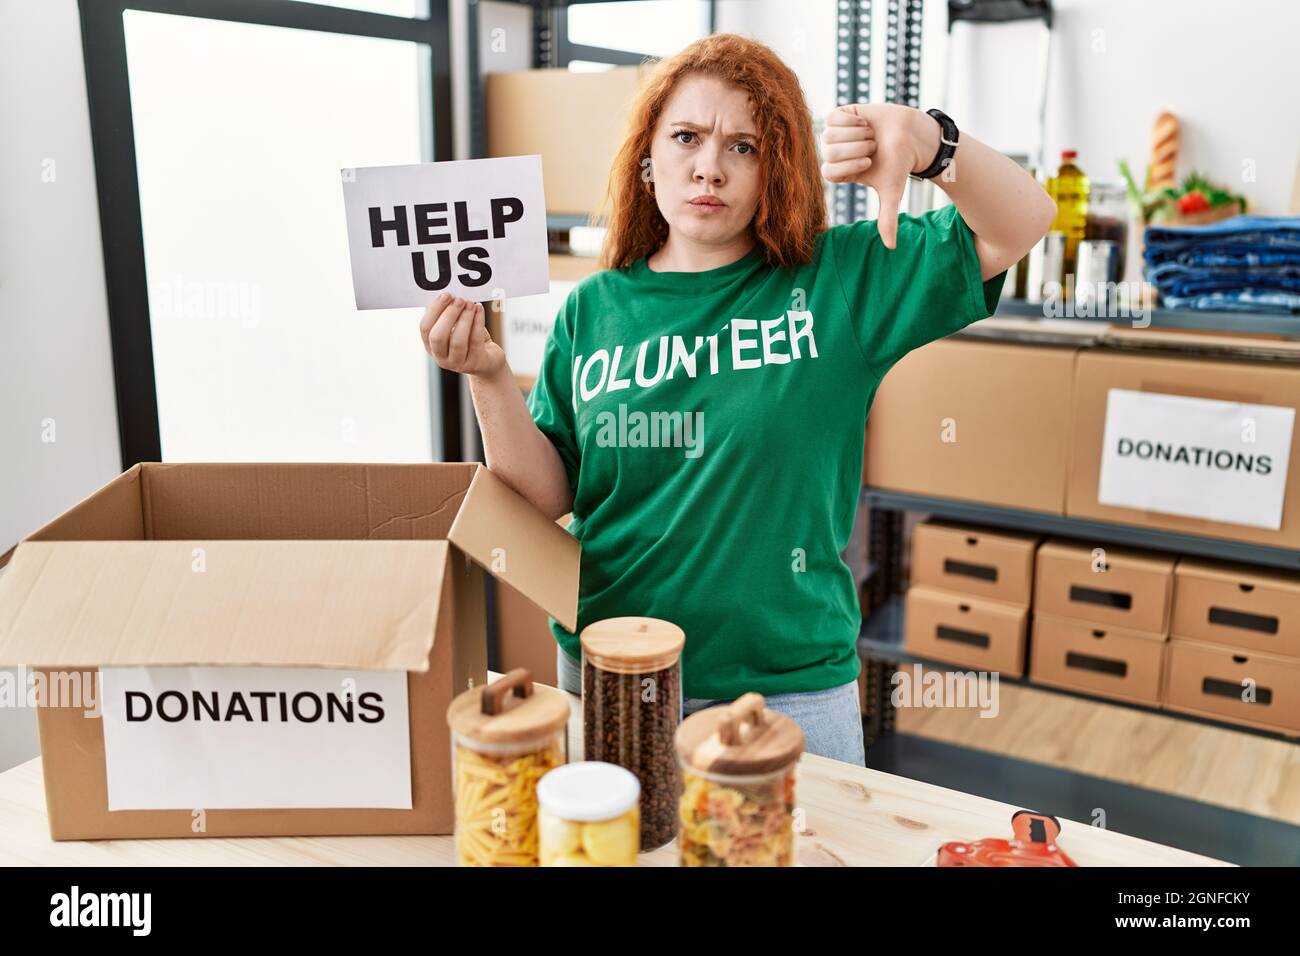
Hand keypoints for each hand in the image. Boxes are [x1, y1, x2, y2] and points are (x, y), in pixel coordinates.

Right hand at [419, 292, 506, 378]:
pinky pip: (475, 340)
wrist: (489, 361)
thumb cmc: (470, 340)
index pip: (425, 329)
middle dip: (449, 315)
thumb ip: (448, 315)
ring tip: (471, 304)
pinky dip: (478, 322)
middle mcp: (441, 358)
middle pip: (437, 337)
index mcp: (431, 346)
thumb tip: (448, 295)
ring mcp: (458, 363)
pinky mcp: (476, 362)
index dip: (434, 311)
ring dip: (464, 318)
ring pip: (457, 341)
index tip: (446, 295)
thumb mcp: (455, 328)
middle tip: (459, 300)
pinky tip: (479, 309)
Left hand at [820, 103, 940, 248]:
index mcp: (840, 172)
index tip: (868, 162)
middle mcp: (835, 154)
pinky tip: (865, 122)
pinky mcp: (841, 114)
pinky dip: (854, 119)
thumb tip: (891, 247)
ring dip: (857, 134)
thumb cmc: (899, 164)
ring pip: (831, 134)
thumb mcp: (892, 191)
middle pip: (829, 151)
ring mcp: (836, 134)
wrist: (912, 135)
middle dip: (856, 148)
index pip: (828, 170)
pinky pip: (835, 116)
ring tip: (871, 135)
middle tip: (873, 147)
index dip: (849, 164)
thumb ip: (887, 218)